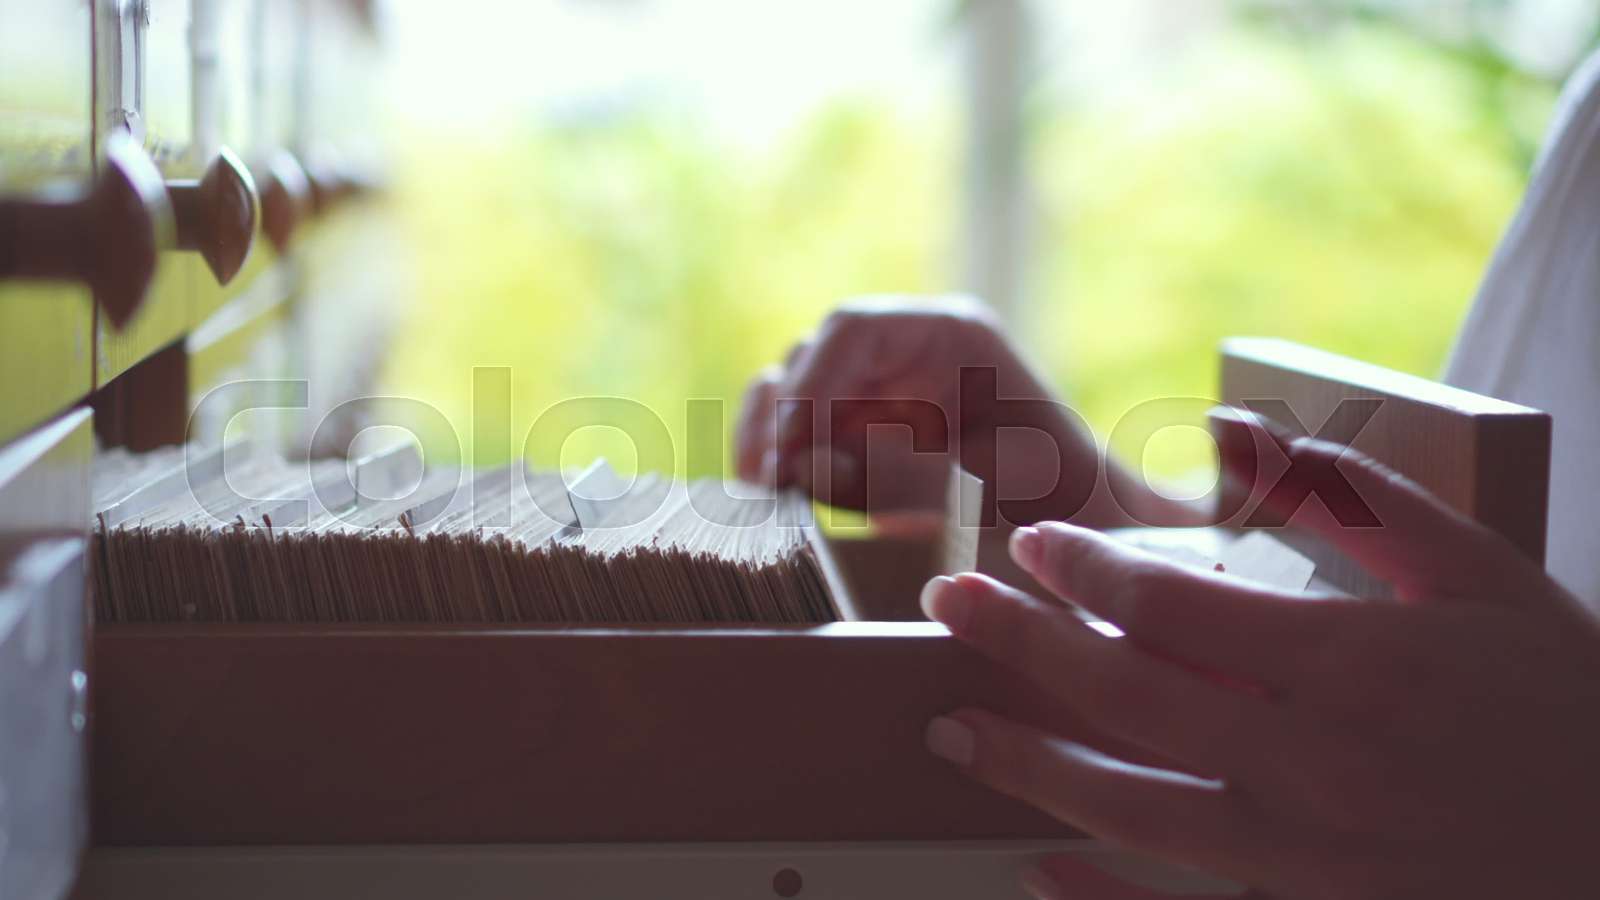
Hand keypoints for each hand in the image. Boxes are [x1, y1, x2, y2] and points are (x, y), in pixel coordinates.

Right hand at [733, 295, 1187, 526]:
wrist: (1082, 526)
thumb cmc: (1059, 495)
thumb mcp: (994, 484)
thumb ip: (904, 476)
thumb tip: (806, 471)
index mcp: (947, 334)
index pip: (852, 330)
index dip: (810, 384)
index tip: (790, 450)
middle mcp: (901, 352)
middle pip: (810, 358)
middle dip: (779, 419)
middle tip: (765, 486)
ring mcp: (874, 391)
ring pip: (789, 393)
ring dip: (766, 442)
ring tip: (758, 498)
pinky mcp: (857, 436)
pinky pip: (797, 439)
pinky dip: (779, 468)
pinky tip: (769, 506)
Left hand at [919, 409, 1599, 898]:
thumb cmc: (1561, 695)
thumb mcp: (1479, 570)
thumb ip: (1348, 497)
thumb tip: (1226, 427)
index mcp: (1354, 664)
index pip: (1169, 607)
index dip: (1081, 568)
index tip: (1029, 545)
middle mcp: (1317, 764)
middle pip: (1124, 698)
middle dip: (1019, 644)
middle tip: (946, 603)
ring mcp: (1310, 858)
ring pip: (1129, 810)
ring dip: (1026, 767)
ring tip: (951, 731)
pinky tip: (1035, 873)